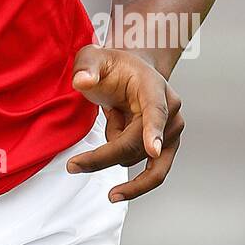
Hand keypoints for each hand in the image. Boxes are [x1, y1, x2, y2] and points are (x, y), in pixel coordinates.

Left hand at [66, 44, 184, 202]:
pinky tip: (113, 186)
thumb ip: (86, 67)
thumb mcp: (94, 57)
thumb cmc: (114, 67)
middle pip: (139, 145)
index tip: (152, 149)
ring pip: (139, 161)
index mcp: (154, 87)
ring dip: (112, 150)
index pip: (156, 109)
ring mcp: (171, 135)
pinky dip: (126, 176)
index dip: (153, 130)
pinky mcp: (166, 151)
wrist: (132, 74)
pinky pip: (149, 174)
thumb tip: (83, 82)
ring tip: (109, 118)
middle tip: (73, 166)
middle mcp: (171, 113)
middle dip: (105, 158)